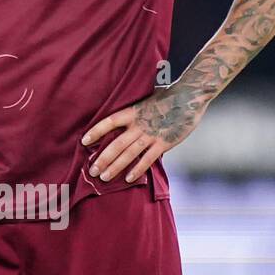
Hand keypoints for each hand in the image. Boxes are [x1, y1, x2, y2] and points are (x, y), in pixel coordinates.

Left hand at [81, 83, 204, 182]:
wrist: (190, 95)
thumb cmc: (168, 97)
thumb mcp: (147, 100)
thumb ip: (136, 112)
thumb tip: (125, 121)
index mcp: (133, 112)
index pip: (109, 122)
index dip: (96, 131)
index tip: (84, 141)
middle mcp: (139, 124)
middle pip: (116, 143)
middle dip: (102, 158)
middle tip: (91, 171)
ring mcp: (151, 134)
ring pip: (129, 154)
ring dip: (115, 167)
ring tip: (103, 177)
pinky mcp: (164, 142)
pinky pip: (148, 159)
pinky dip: (138, 169)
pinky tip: (129, 179)